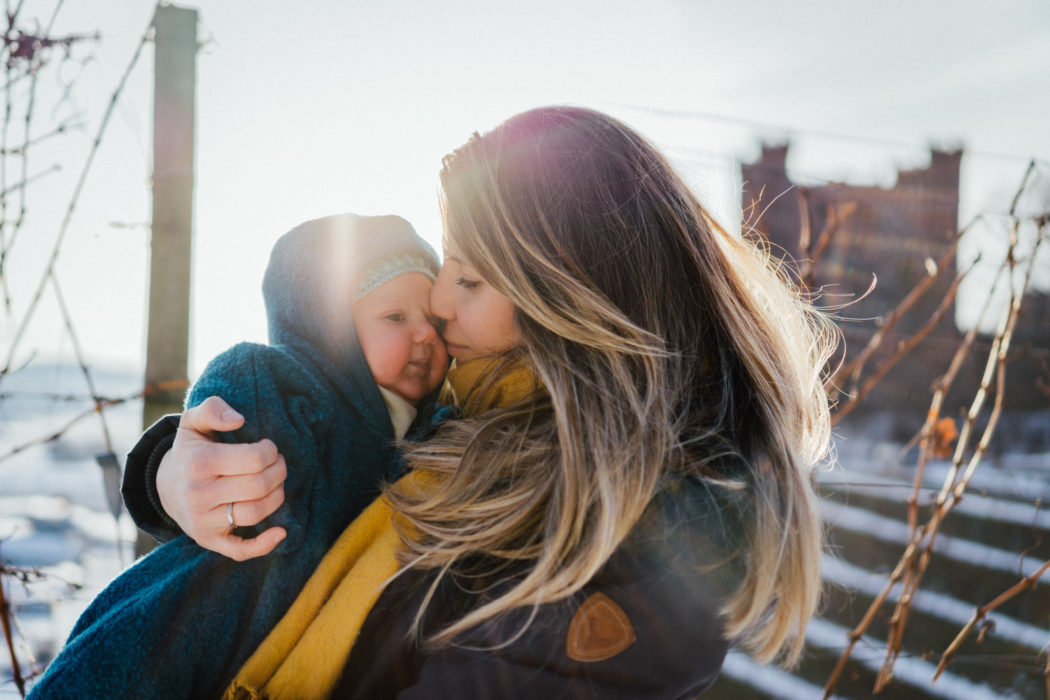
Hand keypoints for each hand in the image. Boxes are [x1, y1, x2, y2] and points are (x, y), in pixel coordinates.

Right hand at [157, 396, 287, 559]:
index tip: (268, 447)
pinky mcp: (209, 540)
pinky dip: (265, 544)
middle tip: (278, 463)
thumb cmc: (190, 449)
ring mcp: (202, 521)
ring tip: (276, 483)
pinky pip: (240, 550)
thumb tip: (238, 419)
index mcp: (197, 463)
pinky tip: (280, 531)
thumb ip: (213, 409)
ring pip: (256, 513)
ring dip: (278, 496)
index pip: (254, 459)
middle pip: (259, 485)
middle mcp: (198, 495)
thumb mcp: (193, 421)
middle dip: (279, 471)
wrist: (165, 486)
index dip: (270, 451)